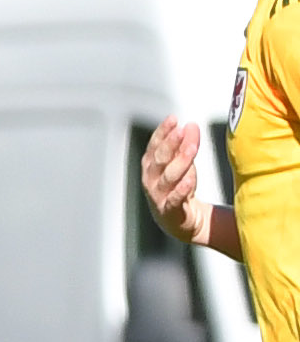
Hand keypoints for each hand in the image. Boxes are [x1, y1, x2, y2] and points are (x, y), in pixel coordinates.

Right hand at [143, 116, 206, 241]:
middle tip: (182, 130)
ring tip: (191, 148)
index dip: (162, 132)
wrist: (180, 222)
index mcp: (151, 166)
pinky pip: (175, 199)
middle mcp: (151, 180)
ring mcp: (159, 196)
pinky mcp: (170, 211)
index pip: (154, 146)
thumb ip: (184, 147)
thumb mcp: (182, 165)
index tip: (173, 119)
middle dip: (170, 144)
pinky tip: (188, 180)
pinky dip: (181, 189)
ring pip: (169, 176)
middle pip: (160, 159)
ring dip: (180, 161)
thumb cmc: (180, 189)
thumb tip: (190, 126)